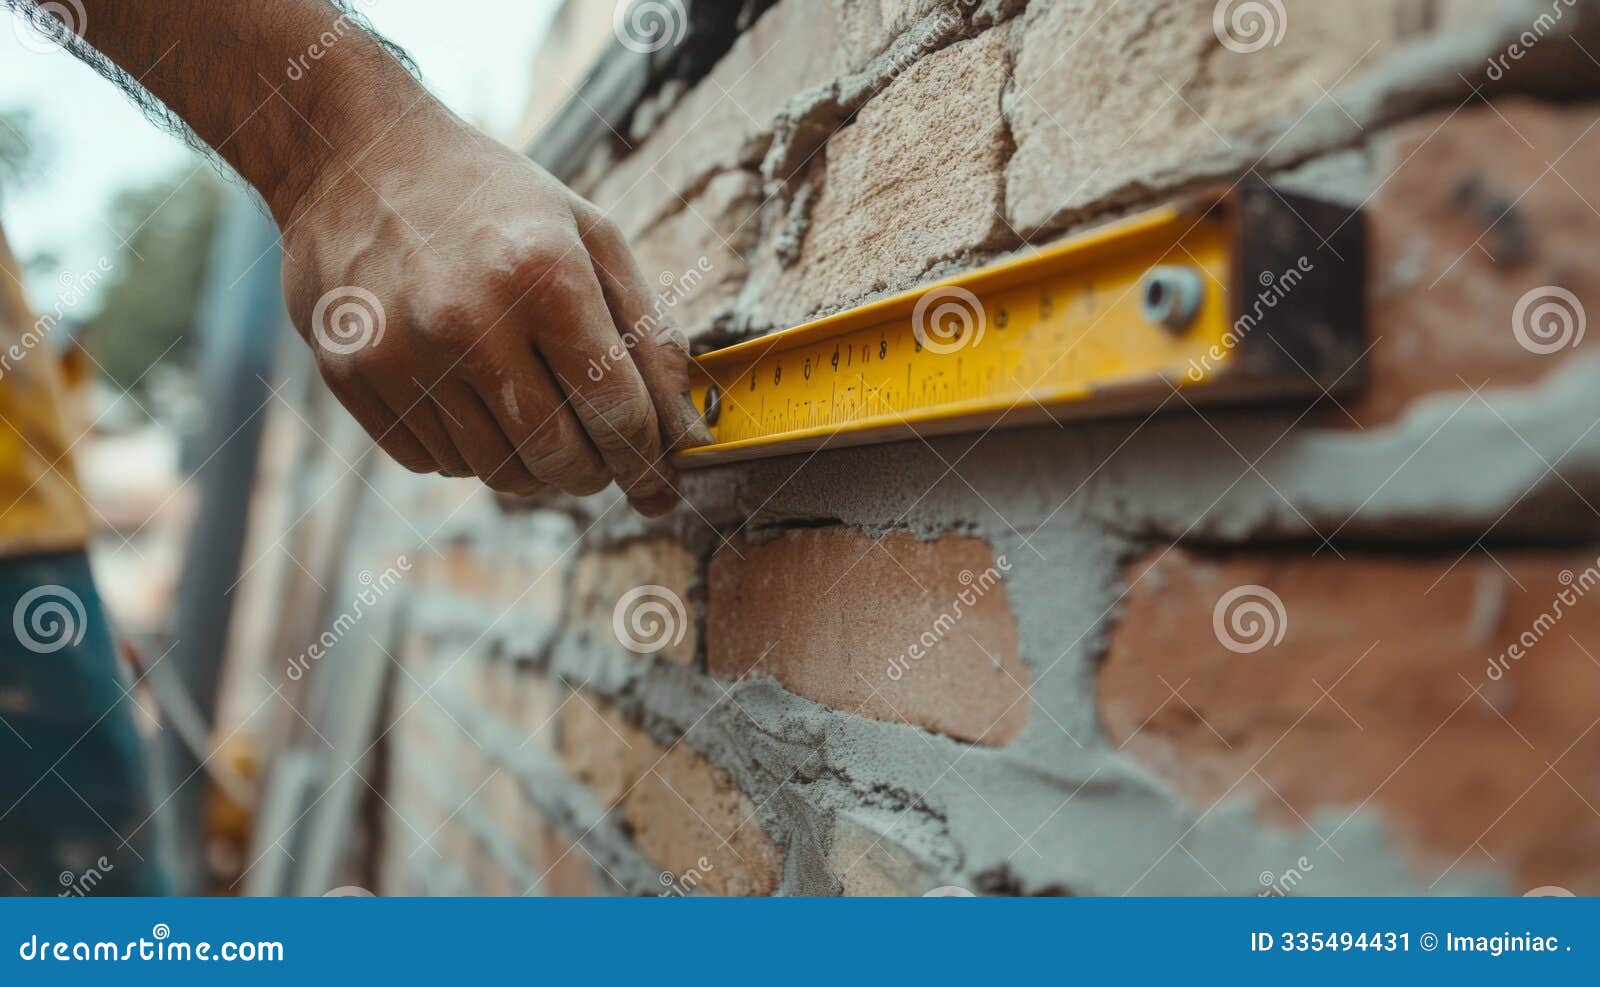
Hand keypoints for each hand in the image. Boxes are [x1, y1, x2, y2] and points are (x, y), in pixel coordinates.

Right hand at [277, 116, 708, 515]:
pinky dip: (466, 451)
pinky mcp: (350, 374)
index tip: (660, 485)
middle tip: (598, 457)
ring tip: (534, 417)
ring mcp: (400, 351)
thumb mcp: (590, 236)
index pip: (616, 411)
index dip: (647, 461)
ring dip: (532, 466)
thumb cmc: (494, 199)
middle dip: (593, 471)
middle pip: (558, 457)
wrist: (353, 154)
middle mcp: (466, 318)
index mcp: (542, 273)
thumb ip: (649, 334)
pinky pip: (433, 462)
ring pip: (495, 472)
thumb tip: (686, 438)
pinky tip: (469, 400)